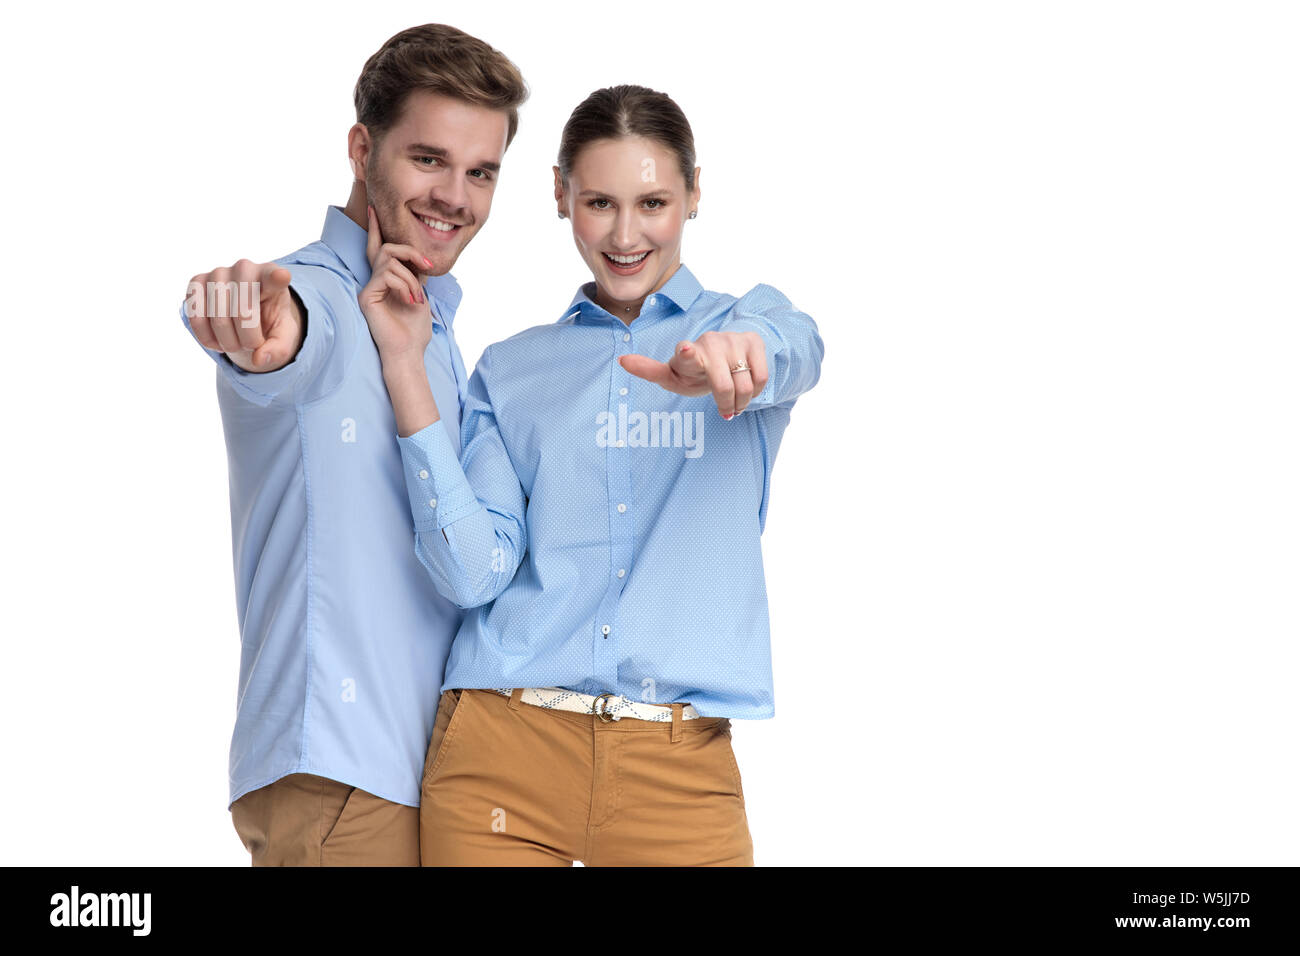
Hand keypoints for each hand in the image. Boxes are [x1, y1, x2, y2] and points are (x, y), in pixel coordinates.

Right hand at [184, 260, 300, 371]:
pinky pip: (196, 318)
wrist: (244, 314)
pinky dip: (208, 339)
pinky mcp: (196, 283)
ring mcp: (217, 273)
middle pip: (243, 313)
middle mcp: (244, 268)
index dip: (277, 278)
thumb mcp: (282, 336)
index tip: (282, 277)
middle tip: (252, 344)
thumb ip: (279, 349)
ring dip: (229, 342)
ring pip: (218, 319)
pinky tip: (218, 341)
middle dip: (249, 340)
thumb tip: (258, 360)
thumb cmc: (268, 321)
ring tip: (237, 343)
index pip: (274, 276)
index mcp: (272, 277)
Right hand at [358, 204, 434, 363]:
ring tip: (418, 298)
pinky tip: (411, 302)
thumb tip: (419, 259)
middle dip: (411, 252)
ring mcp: (368, 288)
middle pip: (387, 249)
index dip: (376, 228)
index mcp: (385, 280)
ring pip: (390, 261)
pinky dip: (405, 286)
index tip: (373, 207)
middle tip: (428, 268)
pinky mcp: (367, 296)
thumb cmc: (414, 329)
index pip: (379, 249)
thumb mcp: (420, 294)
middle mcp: (373, 281)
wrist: (409, 352)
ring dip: (412, 278)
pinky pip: (387, 275)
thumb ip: (415, 275)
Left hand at [619, 330, 768, 417]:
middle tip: (725, 410)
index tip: (684, 350)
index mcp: (686, 353)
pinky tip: (747, 385)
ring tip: (735, 399)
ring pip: (745, 386)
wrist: (725, 357)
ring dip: (742, 402)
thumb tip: (621, 360)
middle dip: (726, 405)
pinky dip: (756, 391)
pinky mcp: (753, 341)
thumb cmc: (693, 372)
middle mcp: (710, 342)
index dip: (686, 353)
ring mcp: (733, 340)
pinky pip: (760, 378)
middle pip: (723, 387)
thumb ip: (649, 371)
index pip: (686, 354)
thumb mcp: (672, 376)